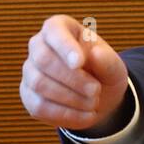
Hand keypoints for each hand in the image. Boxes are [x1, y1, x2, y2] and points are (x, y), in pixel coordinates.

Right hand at [21, 15, 129, 134]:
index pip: (54, 30)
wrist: (99, 96)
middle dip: (72, 79)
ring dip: (71, 97)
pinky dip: (66, 114)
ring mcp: (30, 71)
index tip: (80, 63)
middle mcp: (38, 46)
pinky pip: (39, 106)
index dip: (65, 46)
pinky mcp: (28, 95)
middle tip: (96, 90)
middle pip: (44, 60)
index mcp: (60, 28)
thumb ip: (107, 60)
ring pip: (39, 84)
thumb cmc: (104, 71)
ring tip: (94, 102)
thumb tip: (94, 54)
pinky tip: (87, 116)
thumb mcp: (115, 65)